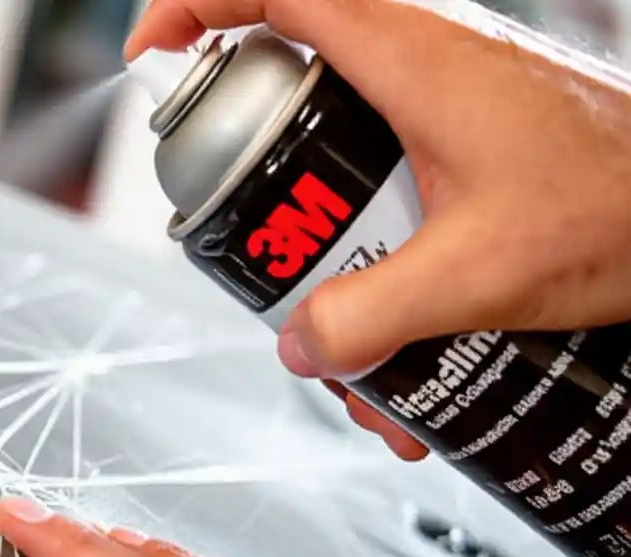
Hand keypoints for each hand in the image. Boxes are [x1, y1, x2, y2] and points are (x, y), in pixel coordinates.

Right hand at [125, 0, 630, 459]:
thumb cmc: (628, 207)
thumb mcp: (482, 274)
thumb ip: (375, 317)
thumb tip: (300, 349)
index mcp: (410, 54)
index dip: (195, 9)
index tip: (148, 58)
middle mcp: (423, 55)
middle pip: (290, 70)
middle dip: (252, 158)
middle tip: (248, 227)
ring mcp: (448, 91)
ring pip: (339, 128)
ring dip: (319, 215)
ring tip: (341, 310)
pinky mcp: (471, 129)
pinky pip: (385, 157)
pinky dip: (369, 227)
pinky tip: (402, 314)